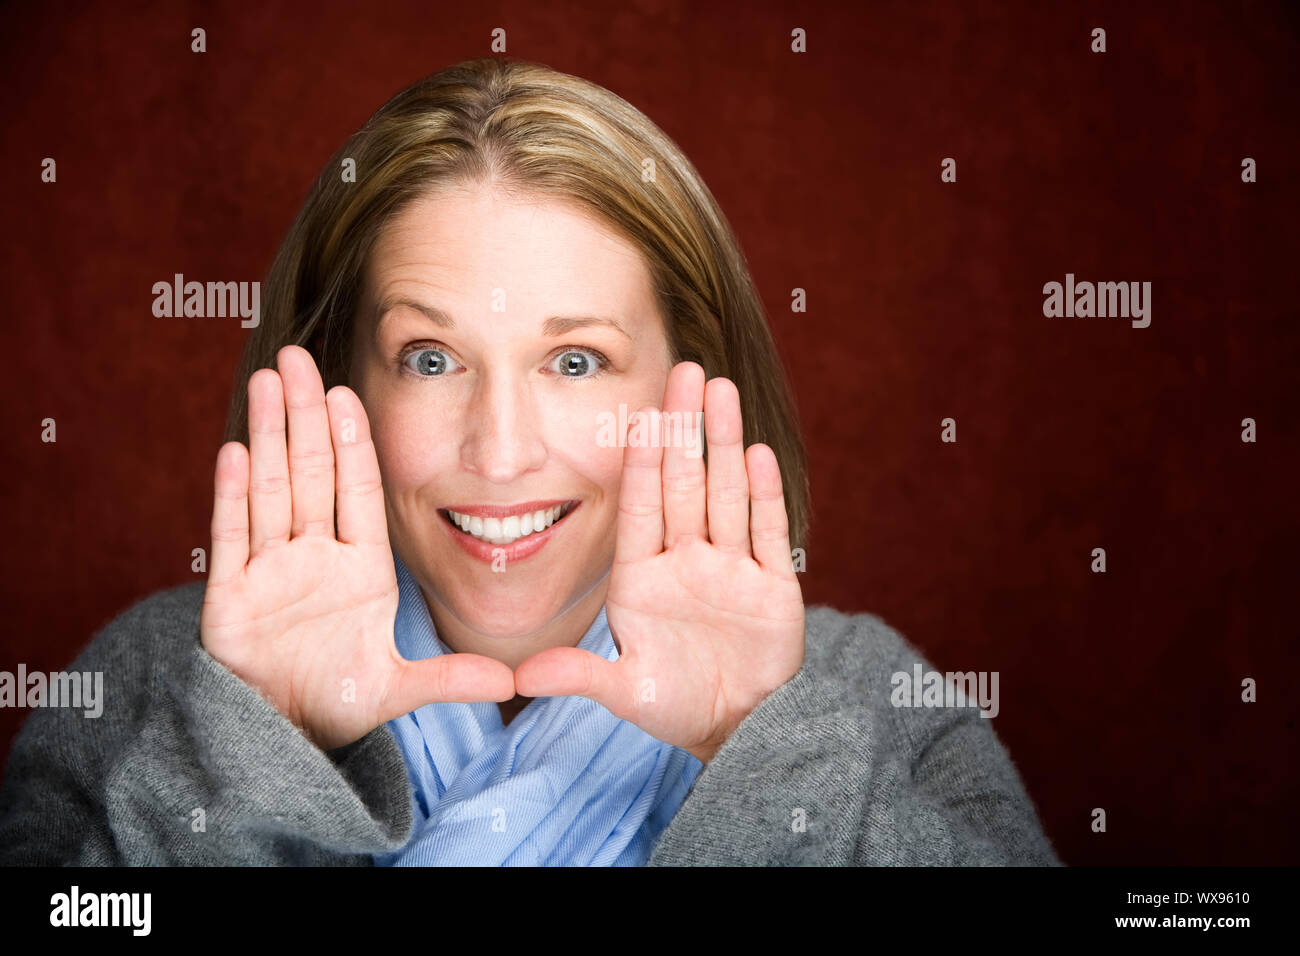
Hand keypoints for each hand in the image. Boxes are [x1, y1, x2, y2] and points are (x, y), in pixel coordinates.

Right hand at [199, 345, 514, 750]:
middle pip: (311, 474)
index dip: (352, 443)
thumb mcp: (397, 686)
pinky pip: (232, 538)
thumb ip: (450, 678)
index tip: (348, 392)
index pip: (357, 491)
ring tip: (265, 382)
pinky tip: (234, 452)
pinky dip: (232, 497)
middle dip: (306, 416)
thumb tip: (510, 681)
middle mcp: (313, 558)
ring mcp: (269, 572)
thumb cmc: (337, 698)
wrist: (283, 735)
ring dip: (268, 436)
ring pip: (270, 490)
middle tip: (298, 359)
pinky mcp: (230, 598)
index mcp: (359, 568)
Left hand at [514, 362, 804, 761]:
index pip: (640, 505)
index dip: (640, 460)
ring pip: (726, 493)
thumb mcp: (625, 690)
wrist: (738, 728)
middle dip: (683, 429)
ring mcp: (730, 567)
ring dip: (723, 443)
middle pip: (684, 483)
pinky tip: (757, 453)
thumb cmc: (676, 704)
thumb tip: (518, 679)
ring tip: (720, 391)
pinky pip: (766, 531)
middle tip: (684, 372)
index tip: (638, 414)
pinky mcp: (772, 584)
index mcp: (643, 576)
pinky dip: (764, 494)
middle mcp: (686, 559)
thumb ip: (579, 676)